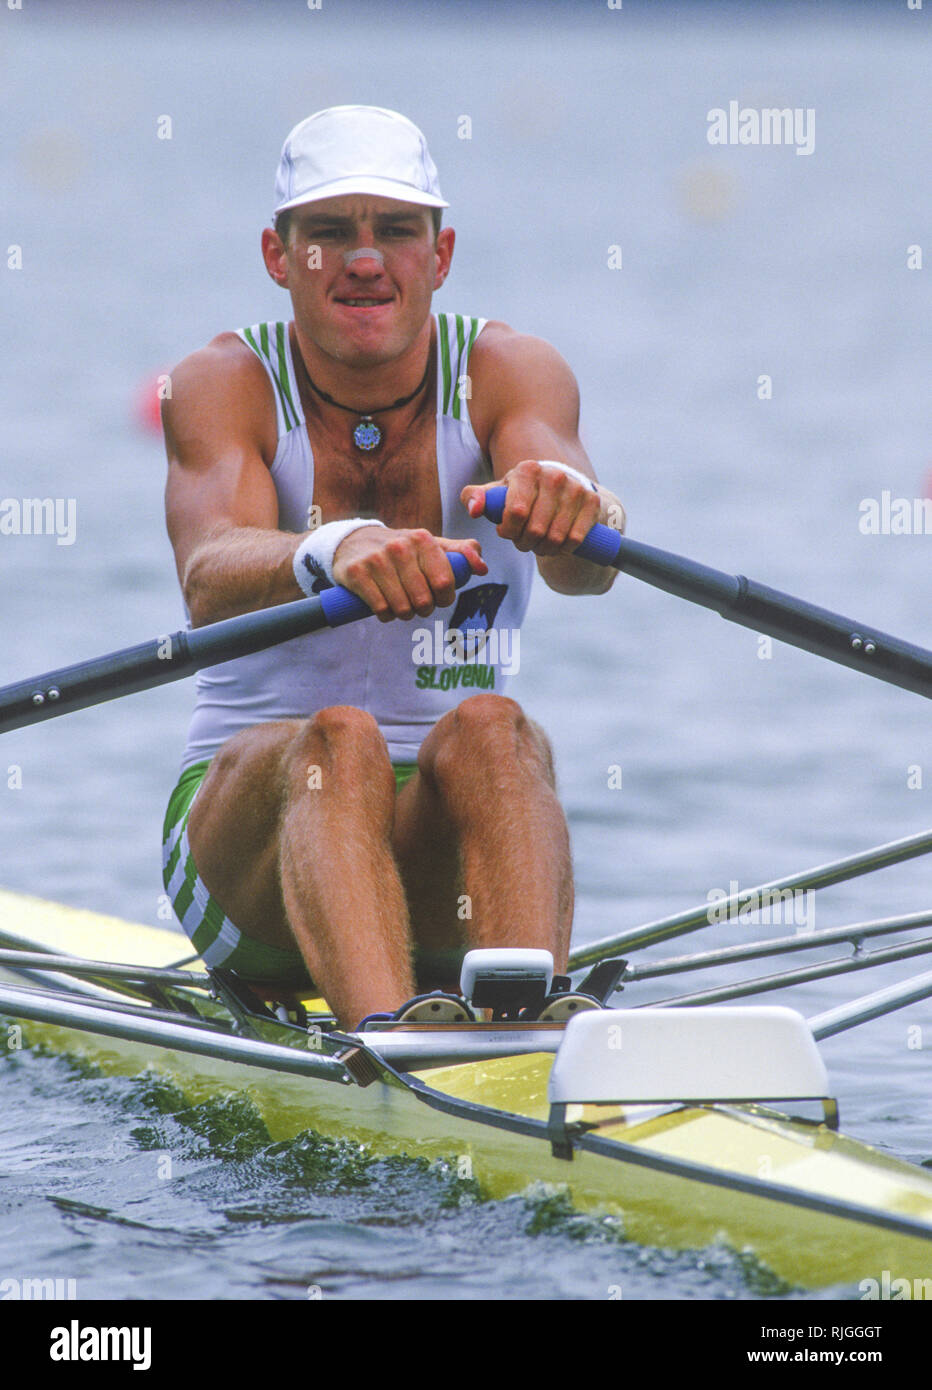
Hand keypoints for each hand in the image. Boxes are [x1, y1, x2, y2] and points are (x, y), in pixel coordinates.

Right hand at [332, 525, 486, 621]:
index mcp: (423, 539)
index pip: (445, 583)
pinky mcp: (356, 573)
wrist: (354, 542)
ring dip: (404, 614)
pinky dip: (385, 615)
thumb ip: (461, 553)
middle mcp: (399, 546)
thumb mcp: (430, 545)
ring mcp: (376, 559)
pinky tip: (384, 606)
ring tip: (400, 604)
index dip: (444, 599)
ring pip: (402, 608)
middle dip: (424, 609)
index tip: (438, 598)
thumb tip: (482, 568)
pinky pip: (380, 609)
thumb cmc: (401, 549)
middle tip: (418, 604)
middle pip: (423, 599)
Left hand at [461, 459, 601, 556]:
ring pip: (556, 537)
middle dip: (525, 543)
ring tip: (539, 544)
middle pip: (536, 529)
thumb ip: (474, 497)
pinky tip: (558, 544)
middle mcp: (554, 475)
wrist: (559, 487)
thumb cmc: (521, 493)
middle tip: (524, 542)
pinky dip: (564, 549)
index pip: (516, 512)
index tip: (506, 532)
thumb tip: (474, 510)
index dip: (509, 531)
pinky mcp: (592, 502)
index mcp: (527, 470)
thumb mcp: (497, 493)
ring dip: (544, 549)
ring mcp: (575, 488)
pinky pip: (575, 538)